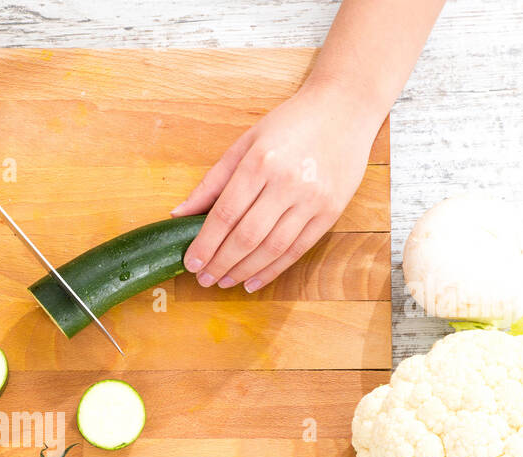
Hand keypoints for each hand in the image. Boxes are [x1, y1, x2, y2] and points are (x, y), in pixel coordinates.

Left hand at [173, 81, 381, 291]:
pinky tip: (253, 281)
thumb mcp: (244, 143)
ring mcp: (313, 199)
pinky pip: (297, 249)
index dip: (205, 244)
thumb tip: (178, 214)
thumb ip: (212, 182)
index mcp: (260, 162)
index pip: (225, 214)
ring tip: (224, 281)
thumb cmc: (288, 125)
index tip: (191, 263)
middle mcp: (288, 182)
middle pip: (247, 236)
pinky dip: (272, 270)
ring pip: (272, 248)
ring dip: (244, 271)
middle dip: (221, 263)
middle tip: (204, 278)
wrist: (344, 109)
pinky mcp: (331, 211)